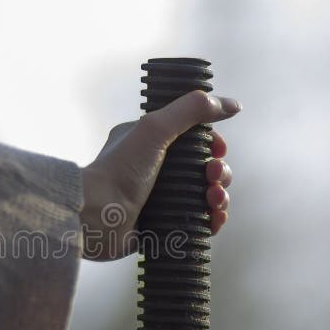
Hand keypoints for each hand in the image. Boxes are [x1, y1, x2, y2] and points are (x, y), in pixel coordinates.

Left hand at [80, 90, 240, 259]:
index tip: (218, 149)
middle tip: (214, 175)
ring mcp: (160, 198)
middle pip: (204, 168)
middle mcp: (155, 169)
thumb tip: (233, 104)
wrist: (97, 216)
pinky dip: (212, 220)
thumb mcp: (155, 128)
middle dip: (220, 171)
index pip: (193, 138)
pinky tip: (215, 219)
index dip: (213, 143)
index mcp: (150, 143)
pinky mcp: (164, 224)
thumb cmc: (120, 170)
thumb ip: (192, 109)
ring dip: (220, 195)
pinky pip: (198, 222)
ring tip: (214, 199)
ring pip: (205, 195)